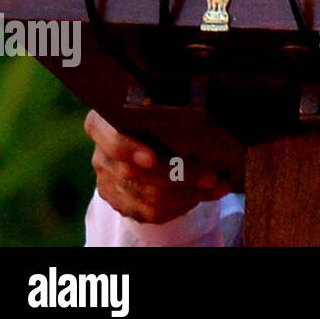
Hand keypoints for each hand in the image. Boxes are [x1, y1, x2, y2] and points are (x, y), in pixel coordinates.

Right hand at [85, 110, 230, 224]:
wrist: (142, 140)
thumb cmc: (157, 115)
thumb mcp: (160, 105)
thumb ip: (170, 110)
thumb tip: (204, 119)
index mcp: (105, 124)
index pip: (110, 138)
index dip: (126, 149)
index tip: (151, 158)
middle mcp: (102, 156)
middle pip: (136, 173)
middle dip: (179, 176)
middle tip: (211, 177)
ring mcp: (109, 183)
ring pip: (148, 197)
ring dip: (188, 194)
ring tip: (217, 186)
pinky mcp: (122, 203)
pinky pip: (151, 212)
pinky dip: (182, 205)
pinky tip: (203, 195)